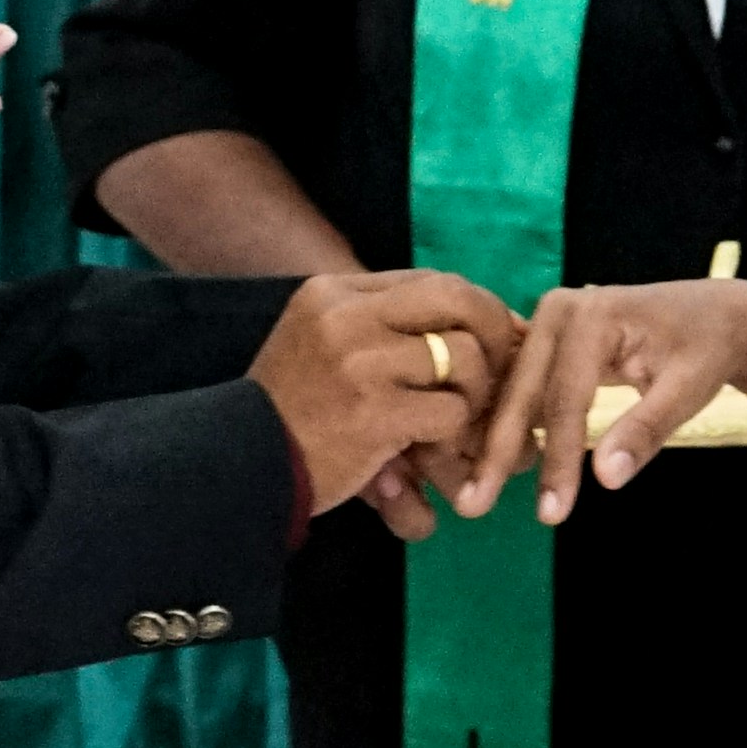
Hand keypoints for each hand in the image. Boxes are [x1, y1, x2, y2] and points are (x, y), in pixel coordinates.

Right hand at [251, 268, 520, 537]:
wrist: (239, 467)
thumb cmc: (291, 412)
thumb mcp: (323, 344)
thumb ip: (384, 326)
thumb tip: (479, 318)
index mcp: (333, 292)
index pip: (432, 280)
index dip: (477, 309)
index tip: (500, 337)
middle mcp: (346, 315)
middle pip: (459, 299)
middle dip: (497, 333)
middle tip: (507, 369)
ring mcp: (360, 362)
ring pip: (463, 357)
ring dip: (475, 394)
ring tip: (457, 420)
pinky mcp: (374, 412)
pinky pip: (451, 412)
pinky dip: (453, 434)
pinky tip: (430, 449)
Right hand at [483, 278, 746, 524]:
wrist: (713, 316)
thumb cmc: (705, 350)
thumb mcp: (688, 390)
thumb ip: (645, 430)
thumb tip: (605, 479)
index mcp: (592, 315)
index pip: (566, 398)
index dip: (557, 459)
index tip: (550, 514)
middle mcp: (557, 310)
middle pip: (524, 392)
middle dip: (500, 452)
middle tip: (472, 507)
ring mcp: (546, 322)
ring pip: (513, 392)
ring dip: (494, 442)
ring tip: (472, 495)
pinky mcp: (544, 339)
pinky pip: (520, 385)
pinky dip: (507, 424)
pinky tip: (489, 466)